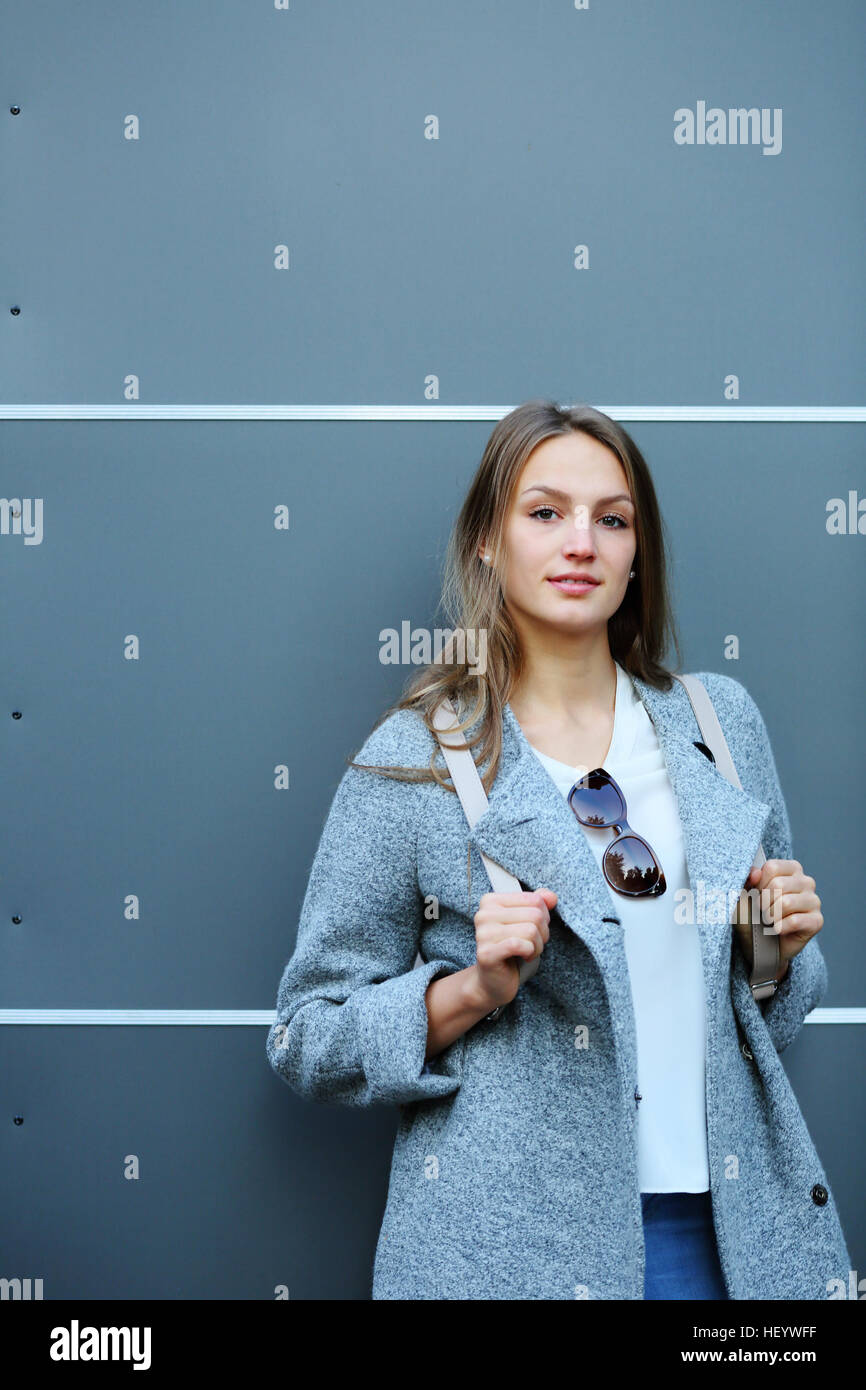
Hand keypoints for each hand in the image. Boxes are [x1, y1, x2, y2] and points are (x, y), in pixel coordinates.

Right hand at [470, 888, 556, 1010]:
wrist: (493, 981)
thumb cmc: (511, 950)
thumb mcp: (526, 922)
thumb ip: (537, 904)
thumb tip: (551, 896)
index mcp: (491, 901)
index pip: (534, 899)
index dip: (543, 916)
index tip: (533, 929)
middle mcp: (484, 914)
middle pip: (535, 914)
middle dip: (542, 933)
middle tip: (532, 944)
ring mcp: (483, 934)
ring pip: (531, 930)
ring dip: (537, 946)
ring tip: (527, 952)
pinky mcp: (487, 953)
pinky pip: (521, 945)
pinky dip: (530, 953)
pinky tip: (523, 957)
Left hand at [737, 859, 822, 982]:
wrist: (761, 947)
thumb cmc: (753, 916)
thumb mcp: (743, 896)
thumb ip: (747, 880)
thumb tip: (755, 873)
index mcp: (791, 869)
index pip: (772, 867)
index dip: (758, 884)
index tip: (756, 895)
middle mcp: (806, 882)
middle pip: (778, 884)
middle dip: (763, 902)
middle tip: (762, 912)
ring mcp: (814, 901)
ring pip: (786, 903)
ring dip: (770, 916)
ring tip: (769, 920)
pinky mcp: (817, 921)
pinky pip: (794, 921)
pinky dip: (779, 928)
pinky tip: (778, 930)